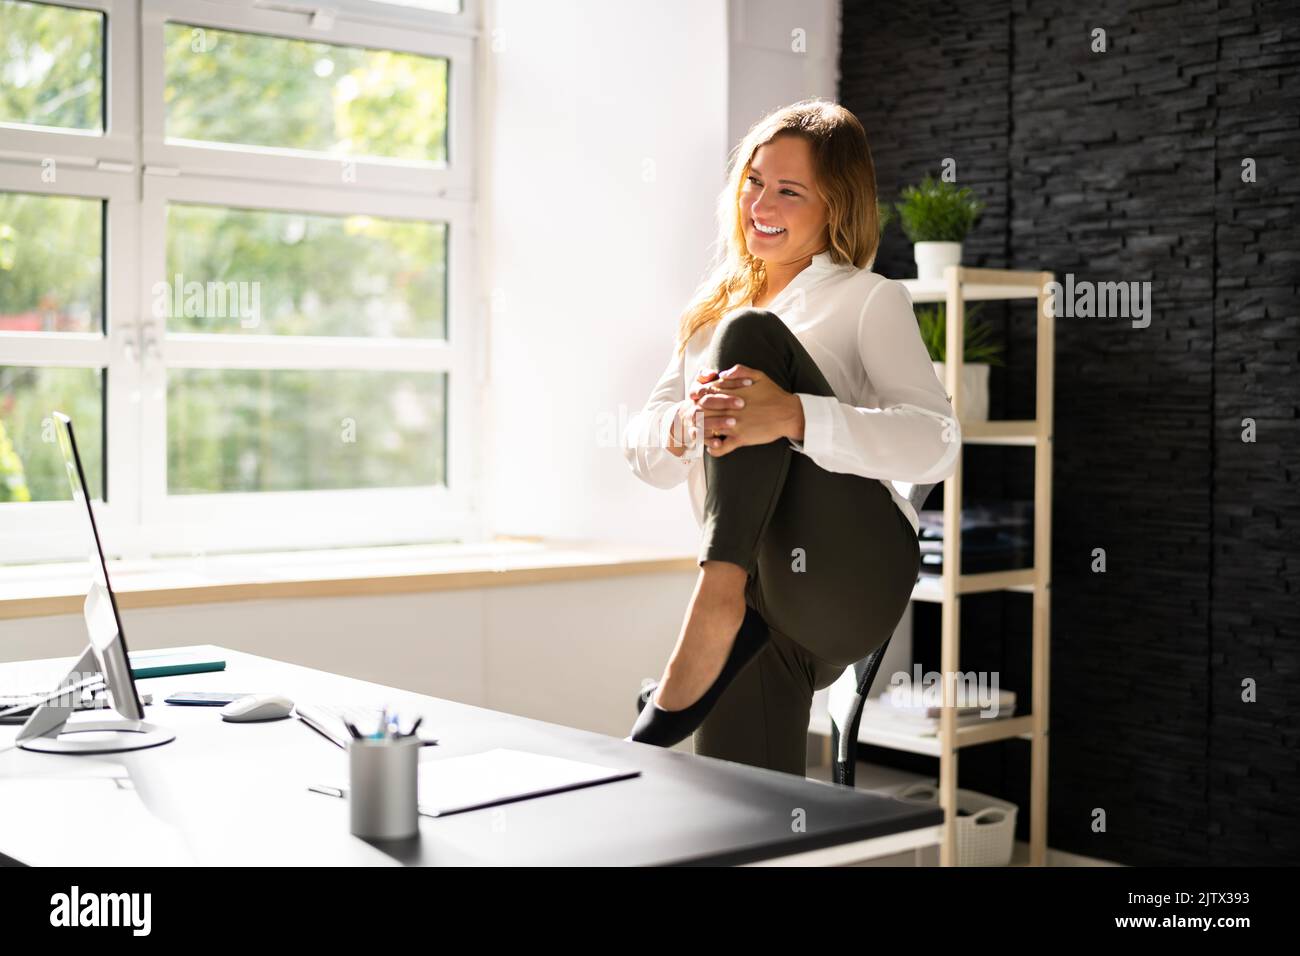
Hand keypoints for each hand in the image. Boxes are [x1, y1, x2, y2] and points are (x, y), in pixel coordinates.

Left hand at [689, 364, 803, 456]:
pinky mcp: (740, 439)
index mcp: (732, 393)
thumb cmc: (774, 394)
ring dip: (700, 431)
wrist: (789, 414)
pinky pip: (721, 447)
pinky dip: (713, 448)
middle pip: (702, 411)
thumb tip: (723, 373)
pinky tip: (712, 446)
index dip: (698, 397)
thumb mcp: (759, 376)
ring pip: (708, 429)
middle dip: (695, 413)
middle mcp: (730, 409)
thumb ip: (740, 370)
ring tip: (697, 432)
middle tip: (693, 417)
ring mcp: (734, 425)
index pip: (706, 393)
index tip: (697, 401)